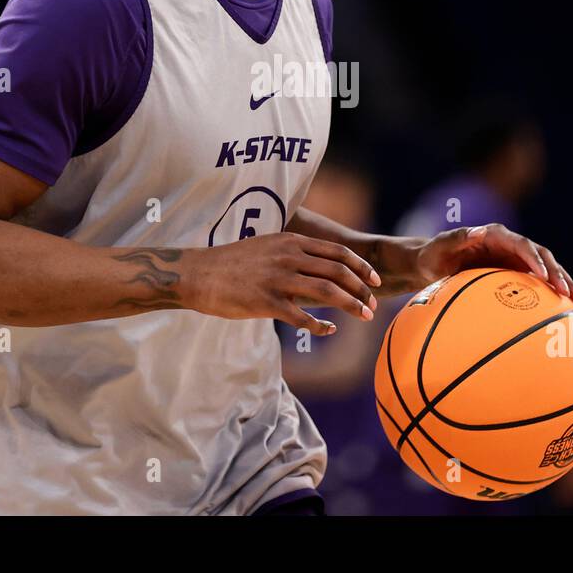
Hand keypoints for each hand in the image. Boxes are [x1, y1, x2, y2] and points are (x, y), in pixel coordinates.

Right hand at [181, 232, 380, 336]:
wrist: (198, 274)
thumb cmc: (232, 263)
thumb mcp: (266, 246)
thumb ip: (292, 252)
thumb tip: (317, 264)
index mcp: (291, 241)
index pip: (337, 252)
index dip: (360, 267)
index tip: (374, 280)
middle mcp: (289, 256)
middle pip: (338, 271)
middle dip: (362, 289)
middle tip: (373, 304)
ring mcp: (278, 279)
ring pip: (327, 292)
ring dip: (351, 305)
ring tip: (364, 317)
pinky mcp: (266, 301)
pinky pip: (301, 317)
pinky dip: (320, 326)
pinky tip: (328, 331)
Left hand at [387, 223, 572, 306]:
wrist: (434, 262)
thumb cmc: (435, 254)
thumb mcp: (442, 245)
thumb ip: (458, 238)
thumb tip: (478, 232)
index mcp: (496, 235)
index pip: (521, 244)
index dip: (534, 258)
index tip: (543, 276)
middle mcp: (511, 245)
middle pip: (542, 256)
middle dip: (559, 274)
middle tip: (571, 294)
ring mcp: (517, 259)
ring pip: (548, 269)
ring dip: (565, 284)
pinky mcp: (519, 273)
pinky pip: (541, 283)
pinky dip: (555, 294)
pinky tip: (569, 311)